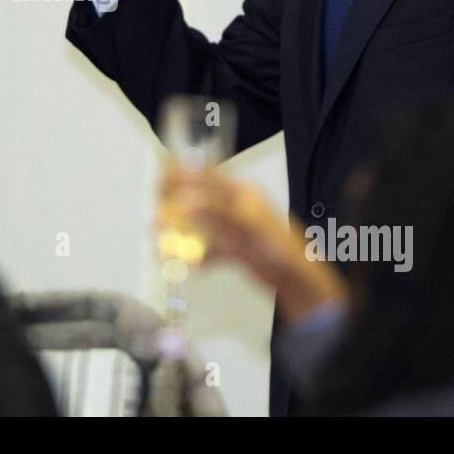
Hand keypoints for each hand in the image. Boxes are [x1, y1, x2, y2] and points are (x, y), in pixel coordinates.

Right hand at [159, 166, 347, 319]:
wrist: (298, 280)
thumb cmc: (279, 245)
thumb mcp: (248, 222)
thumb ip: (216, 210)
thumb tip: (182, 202)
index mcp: (242, 192)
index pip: (207, 175)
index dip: (183, 172)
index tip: (160, 174)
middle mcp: (237, 207)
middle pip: (200, 200)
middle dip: (176, 203)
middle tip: (155, 209)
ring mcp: (235, 230)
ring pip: (202, 226)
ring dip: (182, 231)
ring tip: (160, 236)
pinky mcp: (236, 251)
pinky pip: (211, 250)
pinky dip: (198, 257)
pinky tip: (189, 265)